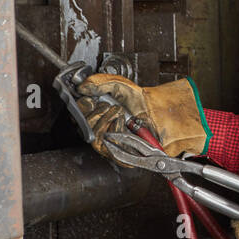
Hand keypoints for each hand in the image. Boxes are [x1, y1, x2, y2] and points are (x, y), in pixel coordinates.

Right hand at [74, 74, 208, 158]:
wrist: (160, 113)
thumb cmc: (141, 101)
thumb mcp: (120, 85)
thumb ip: (100, 82)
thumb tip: (82, 86)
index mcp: (97, 114)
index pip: (79, 115)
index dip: (83, 106)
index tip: (90, 99)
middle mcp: (100, 129)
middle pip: (83, 126)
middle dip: (95, 112)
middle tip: (108, 105)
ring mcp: (109, 143)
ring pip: (93, 137)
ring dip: (104, 120)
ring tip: (118, 111)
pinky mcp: (118, 155)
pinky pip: (106, 147)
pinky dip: (113, 132)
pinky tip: (121, 123)